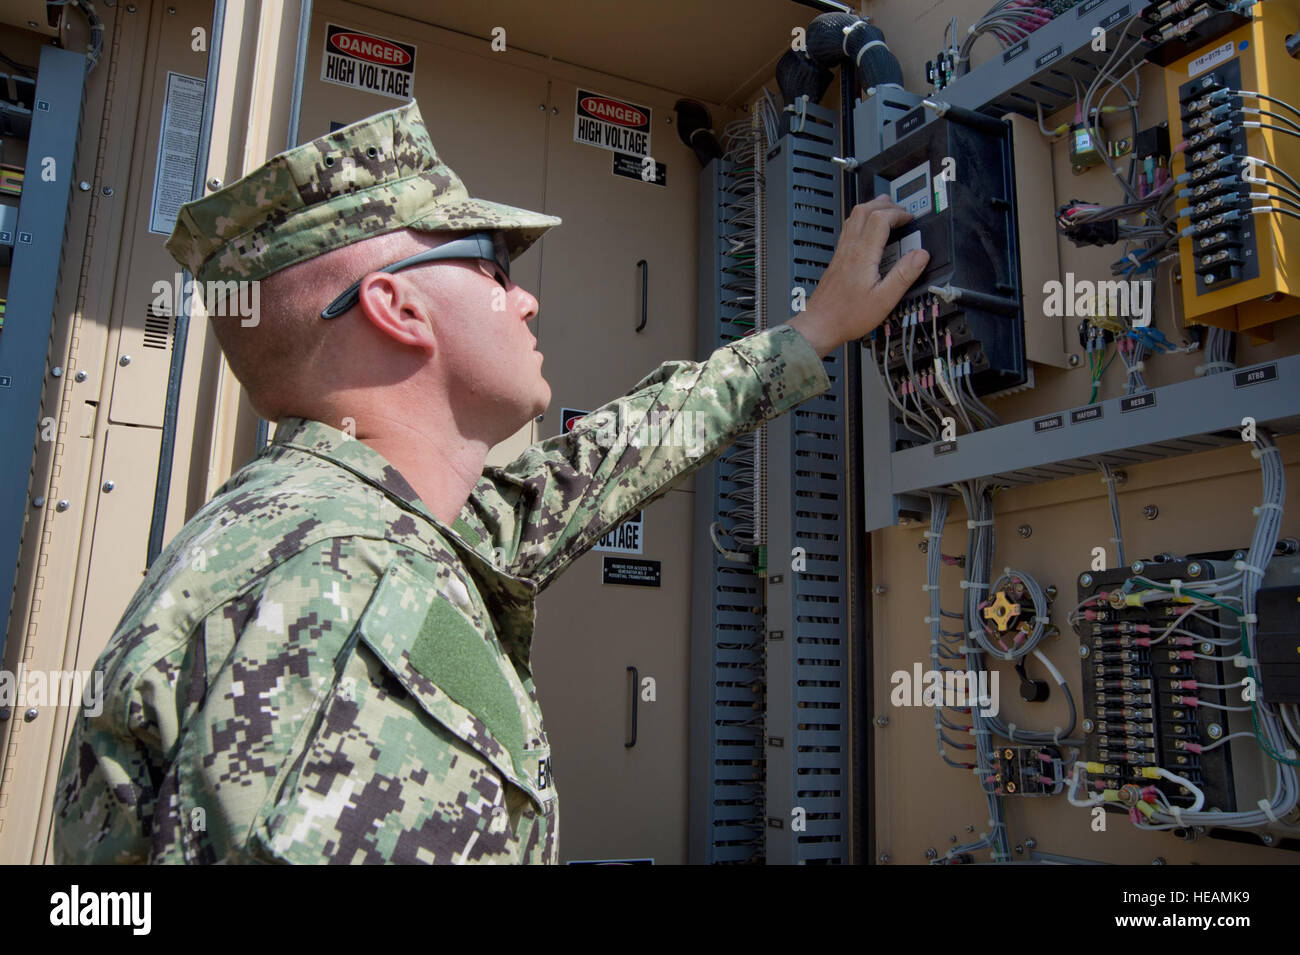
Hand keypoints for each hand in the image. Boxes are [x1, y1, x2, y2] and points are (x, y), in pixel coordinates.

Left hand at [787, 195, 929, 357]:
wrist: (819, 325)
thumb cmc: (847, 317)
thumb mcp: (884, 300)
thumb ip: (903, 275)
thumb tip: (921, 255)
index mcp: (862, 256)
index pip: (880, 219)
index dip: (898, 213)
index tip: (910, 219)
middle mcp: (849, 250)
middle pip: (863, 210)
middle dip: (884, 204)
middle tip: (900, 209)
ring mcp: (840, 253)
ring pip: (853, 218)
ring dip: (871, 208)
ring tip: (886, 210)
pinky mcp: (836, 260)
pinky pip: (848, 230)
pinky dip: (861, 221)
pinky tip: (868, 231)